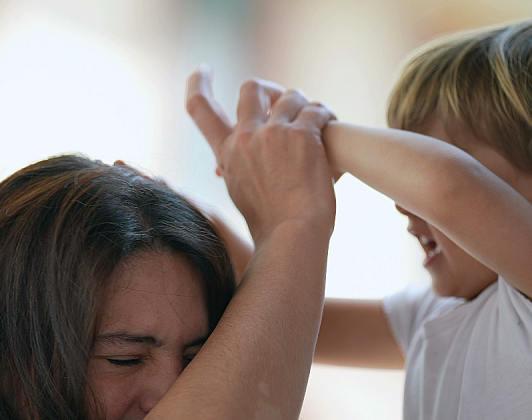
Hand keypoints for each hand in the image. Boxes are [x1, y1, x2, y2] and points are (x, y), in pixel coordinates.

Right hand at [185, 65, 336, 244]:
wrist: (293, 237)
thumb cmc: (272, 225)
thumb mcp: (240, 193)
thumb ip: (235, 169)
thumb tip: (220, 166)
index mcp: (227, 153)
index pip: (199, 108)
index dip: (198, 83)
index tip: (203, 70)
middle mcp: (246, 137)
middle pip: (252, 88)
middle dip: (271, 89)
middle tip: (287, 102)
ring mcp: (274, 134)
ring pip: (291, 96)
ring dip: (306, 107)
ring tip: (321, 124)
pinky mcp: (303, 135)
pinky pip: (317, 110)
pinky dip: (327, 117)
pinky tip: (332, 130)